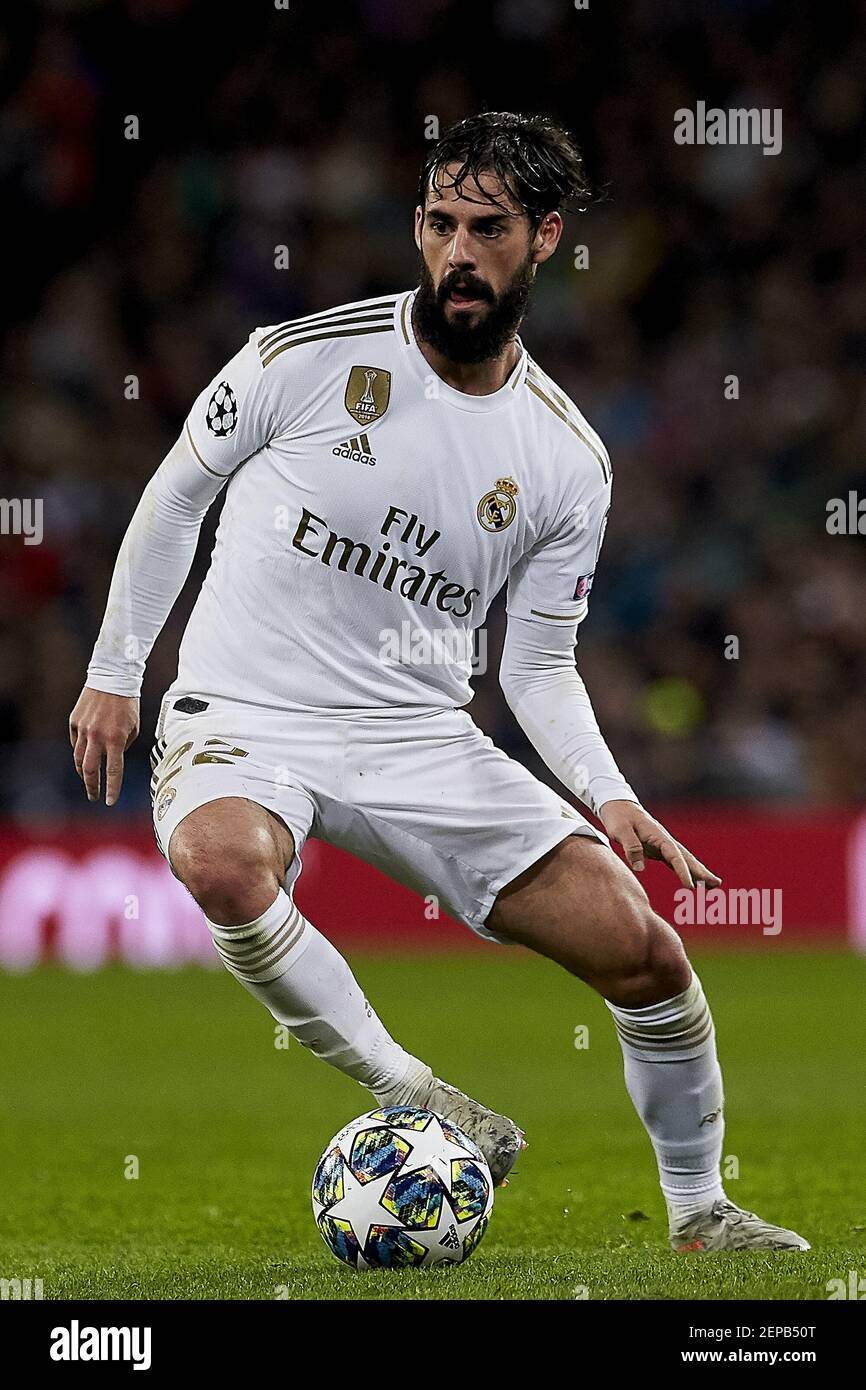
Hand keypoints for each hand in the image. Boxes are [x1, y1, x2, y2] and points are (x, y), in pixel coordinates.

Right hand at [69, 687, 139, 804]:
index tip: (109, 801)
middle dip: (92, 787)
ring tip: (88, 780)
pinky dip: (80, 751)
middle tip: (94, 796)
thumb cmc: (128, 704)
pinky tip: (85, 755)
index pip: (113, 771)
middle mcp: (97, 736)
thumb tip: (112, 759)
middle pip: (89, 770)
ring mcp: (83, 729)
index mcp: (116, 739)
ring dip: (83, 773)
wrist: (112, 679)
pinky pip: (75, 742)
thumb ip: (123, 746)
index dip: (111, 789)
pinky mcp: (74, 722)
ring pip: (78, 759)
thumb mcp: (134, 728)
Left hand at [599, 799, 720, 888]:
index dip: (683, 871)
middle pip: (686, 858)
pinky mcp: (658, 848)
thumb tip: (640, 869)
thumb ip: (631, 847)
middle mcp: (664, 839)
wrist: (617, 804)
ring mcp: (663, 844)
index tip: (691, 886)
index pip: (674, 856)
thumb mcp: (620, 830)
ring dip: (698, 872)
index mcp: (657, 835)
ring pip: (684, 860)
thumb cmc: (617, 816)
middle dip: (702, 872)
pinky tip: (693, 880)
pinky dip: (685, 870)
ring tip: (713, 886)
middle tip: (717, 885)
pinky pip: (675, 861)